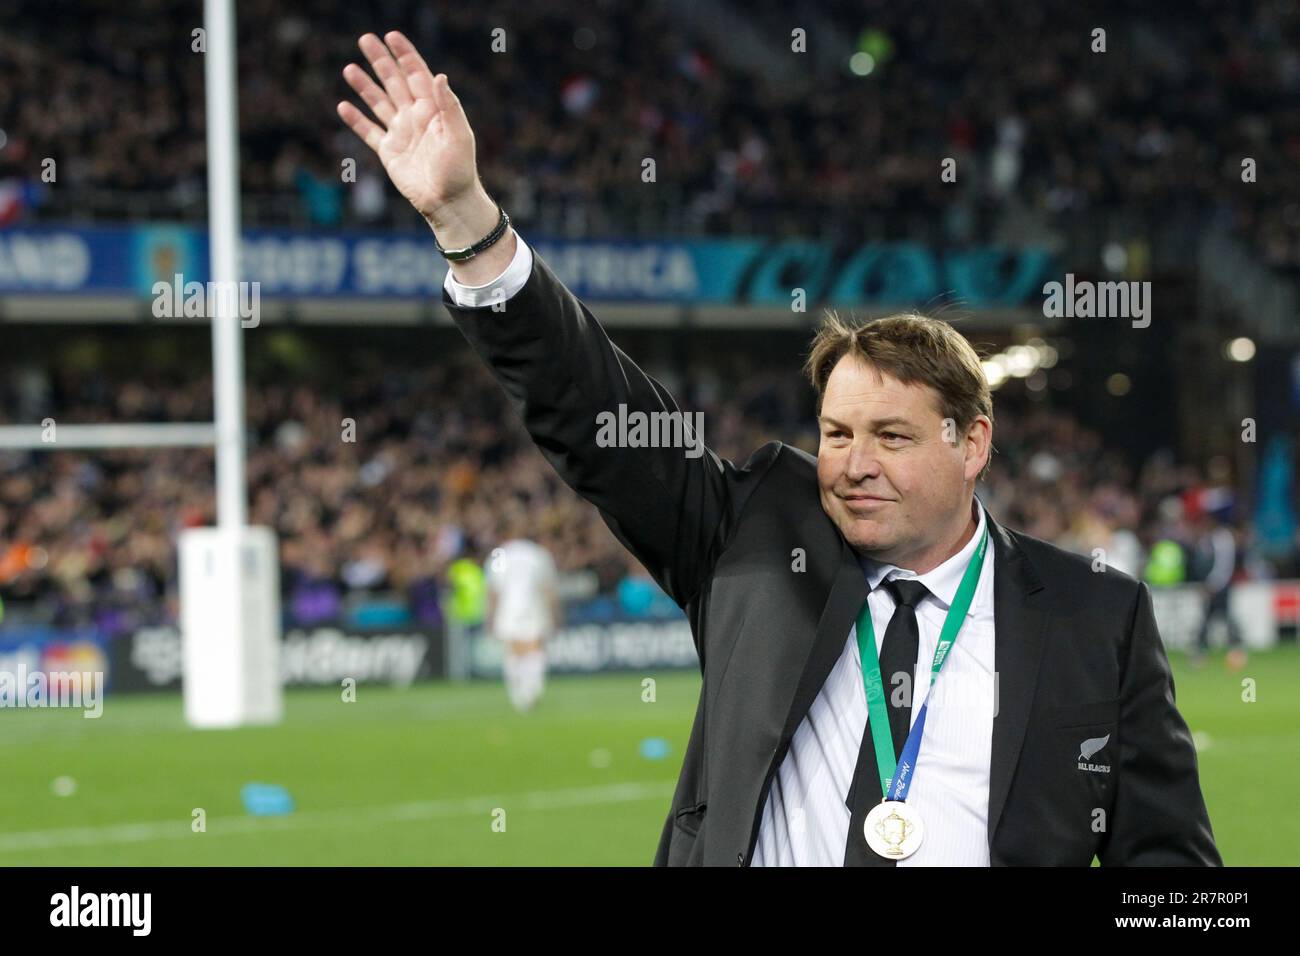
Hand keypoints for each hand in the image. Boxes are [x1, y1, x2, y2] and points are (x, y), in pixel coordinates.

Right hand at [337, 31, 487, 230]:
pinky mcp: (389, 152)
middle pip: (394, 82)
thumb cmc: (459, 170)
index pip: (417, 75)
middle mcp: (415, 117)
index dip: (405, 55)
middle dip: (380, 61)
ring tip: (349, 68)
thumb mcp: (460, 136)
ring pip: (379, 103)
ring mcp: (401, 133)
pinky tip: (343, 106)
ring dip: (364, 86)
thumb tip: (439, 75)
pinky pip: (369, 132)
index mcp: (433, 109)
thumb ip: (450, 106)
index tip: (391, 36)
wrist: (447, 201)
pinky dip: (356, 120)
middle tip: (365, 39)